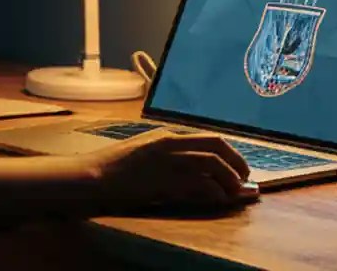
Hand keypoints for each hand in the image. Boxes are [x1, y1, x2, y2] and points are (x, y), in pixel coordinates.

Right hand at [91, 129, 256, 210]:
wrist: (91, 177)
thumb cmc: (112, 170)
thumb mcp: (143, 156)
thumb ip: (167, 159)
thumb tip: (195, 176)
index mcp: (166, 136)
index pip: (209, 139)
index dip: (230, 154)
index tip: (240, 168)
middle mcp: (170, 143)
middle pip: (216, 146)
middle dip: (237, 162)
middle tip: (245, 180)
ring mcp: (166, 160)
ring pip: (211, 164)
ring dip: (229, 179)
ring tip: (236, 193)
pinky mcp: (162, 178)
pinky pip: (198, 183)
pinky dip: (214, 192)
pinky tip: (218, 200)